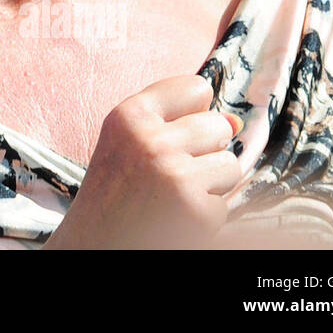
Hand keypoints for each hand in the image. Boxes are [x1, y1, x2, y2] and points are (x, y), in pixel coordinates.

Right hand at [46, 74, 241, 248]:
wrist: (95, 245)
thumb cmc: (114, 193)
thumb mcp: (129, 144)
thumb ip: (175, 123)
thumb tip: (237, 121)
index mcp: (128, 115)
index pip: (195, 88)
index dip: (194, 112)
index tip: (174, 132)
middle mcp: (150, 140)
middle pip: (218, 125)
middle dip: (205, 150)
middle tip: (168, 173)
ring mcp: (175, 175)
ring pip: (229, 164)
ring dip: (210, 183)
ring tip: (173, 195)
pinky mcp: (197, 210)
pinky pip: (225, 202)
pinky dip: (206, 214)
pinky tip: (176, 218)